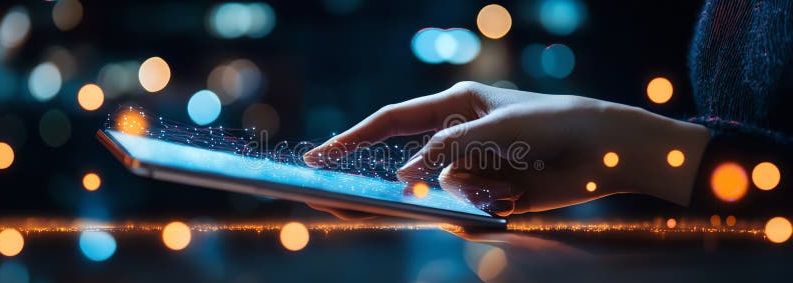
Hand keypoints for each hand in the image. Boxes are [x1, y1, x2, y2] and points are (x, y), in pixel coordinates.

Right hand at [303, 81, 709, 216]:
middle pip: (412, 165)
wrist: (604, 152)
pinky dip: (484, 208)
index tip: (320, 158)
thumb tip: (403, 180)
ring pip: (443, 192)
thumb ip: (444, 151)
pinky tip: (516, 198)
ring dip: (470, 194)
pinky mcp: (492, 194)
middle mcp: (458, 137)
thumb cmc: (549, 124)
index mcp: (454, 106)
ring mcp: (474, 167)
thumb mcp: (492, 130)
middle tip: (353, 200)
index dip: (352, 139)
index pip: (390, 122)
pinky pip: (466, 209)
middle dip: (400, 184)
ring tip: (509, 188)